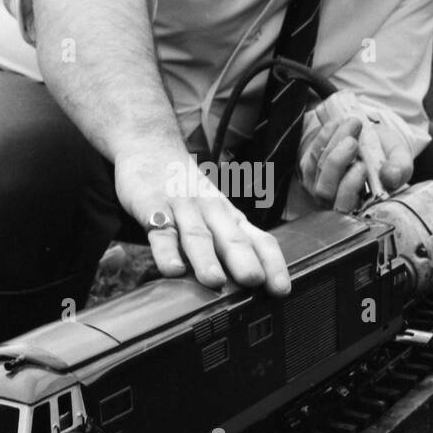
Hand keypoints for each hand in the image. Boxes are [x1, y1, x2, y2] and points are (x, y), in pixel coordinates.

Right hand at [113, 142, 291, 295]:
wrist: (152, 143)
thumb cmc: (187, 188)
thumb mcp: (215, 211)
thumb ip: (230, 241)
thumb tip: (253, 282)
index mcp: (230, 217)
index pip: (259, 240)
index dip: (272, 264)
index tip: (281, 289)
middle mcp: (211, 212)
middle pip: (232, 238)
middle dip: (245, 261)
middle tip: (254, 281)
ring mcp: (182, 208)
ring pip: (197, 235)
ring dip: (206, 258)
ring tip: (214, 280)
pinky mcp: (152, 206)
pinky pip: (160, 231)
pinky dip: (166, 250)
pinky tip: (171, 268)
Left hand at [301, 97, 413, 211]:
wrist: (372, 138)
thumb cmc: (386, 155)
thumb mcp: (400, 158)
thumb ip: (400, 169)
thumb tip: (391, 177)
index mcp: (361, 206)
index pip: (346, 210)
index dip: (350, 188)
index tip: (363, 166)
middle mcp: (336, 201)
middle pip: (325, 191)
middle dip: (337, 162)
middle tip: (353, 141)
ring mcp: (319, 186)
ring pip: (318, 168)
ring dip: (334, 142)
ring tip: (353, 124)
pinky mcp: (310, 169)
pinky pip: (311, 153)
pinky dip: (325, 136)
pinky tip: (339, 124)